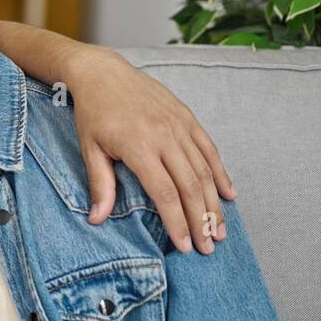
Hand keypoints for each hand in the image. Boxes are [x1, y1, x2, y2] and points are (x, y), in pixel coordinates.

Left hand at [66, 48, 234, 254]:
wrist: (104, 73)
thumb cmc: (94, 113)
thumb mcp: (91, 149)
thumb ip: (100, 185)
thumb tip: (97, 219)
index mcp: (140, 147)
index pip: (165, 193)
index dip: (177, 222)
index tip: (184, 246)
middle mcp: (165, 137)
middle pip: (191, 186)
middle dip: (201, 220)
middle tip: (209, 247)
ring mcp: (180, 126)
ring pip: (205, 170)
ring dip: (215, 203)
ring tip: (220, 230)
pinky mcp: (187, 118)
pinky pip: (209, 149)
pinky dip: (221, 173)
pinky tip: (229, 194)